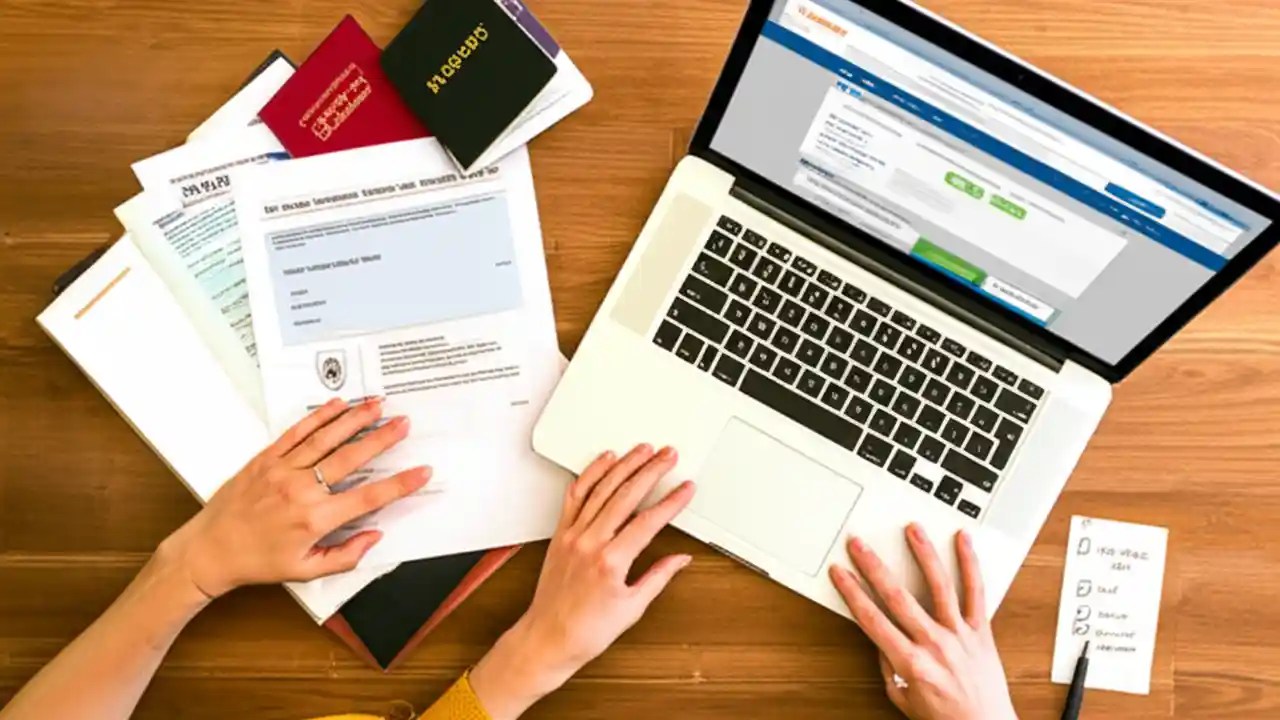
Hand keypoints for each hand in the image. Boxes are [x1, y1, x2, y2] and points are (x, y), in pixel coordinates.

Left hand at [158, 397, 428, 598]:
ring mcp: (282, 470)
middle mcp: (301, 490)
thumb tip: (375, 536)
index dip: (399, 484)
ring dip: (355, 420)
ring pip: (326, 438)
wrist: (209, 550)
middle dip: (382, 439)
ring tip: (378, 405)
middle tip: (404, 423)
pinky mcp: (266, 458)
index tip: (422, 471)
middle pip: (351, 458)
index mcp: (315, 520)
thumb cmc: (258, 563)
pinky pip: (297, 433)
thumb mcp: (306, 571)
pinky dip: (319, 417)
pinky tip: (338, 405)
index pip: (368, 497)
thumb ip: (345, 556)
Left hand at [470, 445, 695, 719]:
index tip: (685, 489)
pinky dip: (590, 474)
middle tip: (668, 456)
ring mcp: (573, 535)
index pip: (649, 521)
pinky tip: (604, 461)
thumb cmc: (586, 630)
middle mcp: (590, 542)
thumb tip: (680, 559)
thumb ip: (658, 577)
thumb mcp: (633, 607)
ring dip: (624, 465)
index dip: (671, 501)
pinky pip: (575, 495)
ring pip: (601, 489)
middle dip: (651, 471)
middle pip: (626, 495)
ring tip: (642, 450)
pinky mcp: (560, 533)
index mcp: (611, 562)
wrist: (549, 637)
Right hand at [830, 525, 1016, 719]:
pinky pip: (976, 592)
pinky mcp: (981, 631)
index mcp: (911, 662)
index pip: (873, 620)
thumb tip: (879, 636)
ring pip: (939, 586)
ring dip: (923, 555)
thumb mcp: (902, 698)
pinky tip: (964, 541)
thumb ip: (888, 664)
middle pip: (898, 597)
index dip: (852, 593)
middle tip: (860, 544)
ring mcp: (959, 634)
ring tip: (912, 530)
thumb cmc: (944, 718)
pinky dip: (971, 564)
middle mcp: (934, 644)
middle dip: (874, 567)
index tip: (840, 573)